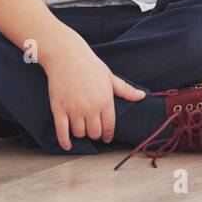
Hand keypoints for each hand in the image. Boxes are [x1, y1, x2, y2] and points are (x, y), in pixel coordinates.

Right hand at [42, 34, 145, 151]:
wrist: (67, 56)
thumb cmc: (90, 65)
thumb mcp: (110, 77)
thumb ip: (125, 90)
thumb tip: (142, 96)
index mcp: (105, 101)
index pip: (109, 127)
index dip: (108, 135)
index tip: (106, 137)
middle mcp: (90, 108)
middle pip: (94, 133)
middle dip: (95, 134)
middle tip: (94, 131)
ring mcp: (74, 109)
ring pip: (79, 133)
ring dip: (81, 134)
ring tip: (82, 129)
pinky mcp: (59, 109)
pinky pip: (62, 132)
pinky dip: (65, 141)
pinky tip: (68, 145)